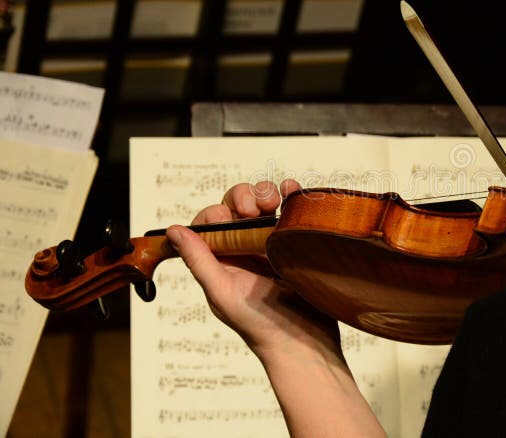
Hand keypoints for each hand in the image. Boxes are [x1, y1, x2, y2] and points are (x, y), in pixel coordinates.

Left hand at [166, 179, 386, 436]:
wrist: (306, 341)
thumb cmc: (262, 326)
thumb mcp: (223, 293)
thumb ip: (200, 261)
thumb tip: (173, 231)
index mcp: (221, 259)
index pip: (209, 221)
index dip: (218, 212)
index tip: (232, 216)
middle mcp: (244, 248)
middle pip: (236, 205)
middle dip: (244, 197)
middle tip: (254, 210)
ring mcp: (272, 243)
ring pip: (263, 202)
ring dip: (266, 192)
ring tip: (275, 202)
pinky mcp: (296, 241)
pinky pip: (291, 210)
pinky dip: (290, 193)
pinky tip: (291, 190)